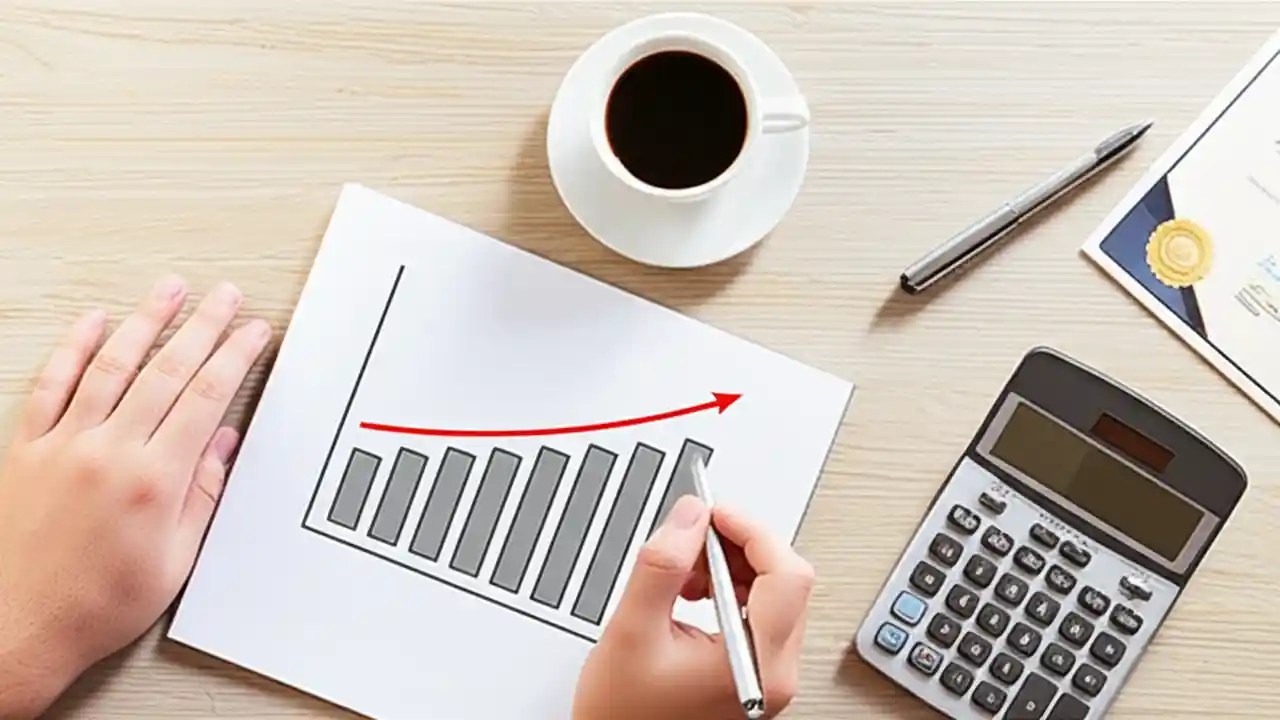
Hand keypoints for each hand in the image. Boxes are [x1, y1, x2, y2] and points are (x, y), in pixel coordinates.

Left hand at [0, 277, 269, 716]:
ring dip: (145, 321)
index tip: (252, 333)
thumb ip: (203, 494)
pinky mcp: (26, 450)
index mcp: (153, 479)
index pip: (206, 397)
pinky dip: (74, 348)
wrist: (15, 629)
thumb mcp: (175, 560)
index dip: (235, 356)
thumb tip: (222, 444)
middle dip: (202, 326)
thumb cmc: (94, 605)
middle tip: (224, 297)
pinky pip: (52, 384)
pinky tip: (92, 323)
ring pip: (112, 365)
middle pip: (166, 370)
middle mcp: (108, 452)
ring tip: (169, 290)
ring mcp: (63, 445)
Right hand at [573, 496, 813, 719]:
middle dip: (737, 546)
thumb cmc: (625, 716)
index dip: (751, 531)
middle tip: (693, 534)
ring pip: (773, 589)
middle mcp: (775, 673)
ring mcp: (768, 673)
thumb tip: (691, 517)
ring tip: (683, 572)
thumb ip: (662, 567)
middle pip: (785, 579)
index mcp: (758, 668)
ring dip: (729, 564)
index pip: (786, 576)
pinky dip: (727, 585)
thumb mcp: (632, 631)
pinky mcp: (755, 669)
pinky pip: (759, 608)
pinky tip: (691, 588)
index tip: (715, 512)